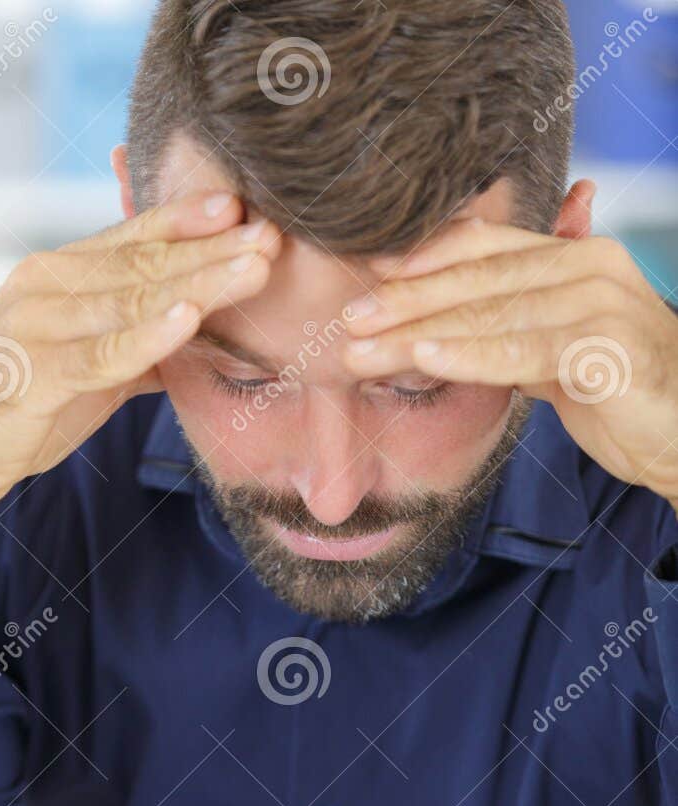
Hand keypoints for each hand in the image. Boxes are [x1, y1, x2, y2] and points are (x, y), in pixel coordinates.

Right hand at [0, 192, 279, 586]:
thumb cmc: (12, 408)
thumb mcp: (81, 368)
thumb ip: (132, 345)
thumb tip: (195, 338)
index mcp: (58, 275)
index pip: (133, 239)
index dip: (188, 221)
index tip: (242, 206)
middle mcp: (46, 285)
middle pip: (144, 263)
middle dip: (213, 250)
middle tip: (274, 236)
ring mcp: (38, 326)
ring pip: (133, 301)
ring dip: (199, 283)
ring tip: (253, 268)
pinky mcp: (36, 376)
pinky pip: (102, 353)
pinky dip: (147, 337)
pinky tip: (188, 321)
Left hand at [342, 205, 677, 518]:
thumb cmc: (620, 395)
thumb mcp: (554, 353)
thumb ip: (509, 327)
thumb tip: (440, 329)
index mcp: (574, 258)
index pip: (487, 247)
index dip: (425, 258)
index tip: (369, 277)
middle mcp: (588, 269)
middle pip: (480, 279)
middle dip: (408, 299)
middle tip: (349, 318)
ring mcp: (599, 305)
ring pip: (492, 315)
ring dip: (422, 333)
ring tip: (366, 350)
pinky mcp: (604, 351)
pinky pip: (525, 351)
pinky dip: (473, 355)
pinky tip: (427, 358)